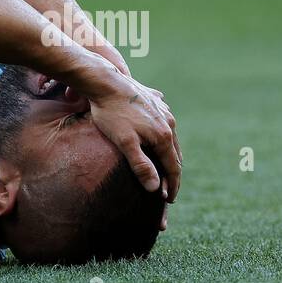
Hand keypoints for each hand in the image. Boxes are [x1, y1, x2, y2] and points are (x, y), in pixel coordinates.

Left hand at [89, 75, 180, 201]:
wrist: (106, 82)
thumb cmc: (111, 114)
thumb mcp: (124, 142)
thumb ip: (140, 165)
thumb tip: (154, 188)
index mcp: (163, 136)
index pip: (172, 167)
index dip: (171, 185)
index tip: (169, 200)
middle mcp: (169, 123)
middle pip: (174, 154)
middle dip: (172, 173)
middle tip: (168, 189)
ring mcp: (164, 112)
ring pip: (170, 138)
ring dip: (168, 155)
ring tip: (164, 167)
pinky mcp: (156, 103)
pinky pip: (163, 124)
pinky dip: (162, 137)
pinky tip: (158, 139)